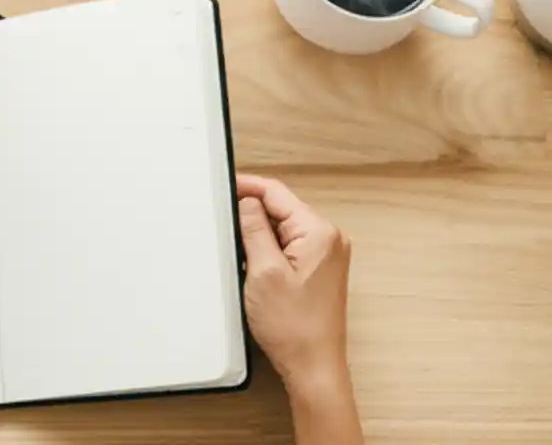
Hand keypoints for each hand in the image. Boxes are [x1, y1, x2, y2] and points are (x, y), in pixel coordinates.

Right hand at [235, 175, 360, 444]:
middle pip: (281, 209)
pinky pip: (288, 246)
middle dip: (250, 212)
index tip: (223, 186)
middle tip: (222, 220)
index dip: (246, 186)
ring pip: (282, 228)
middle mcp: (329, 239)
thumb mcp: (263, 271)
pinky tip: (252, 264)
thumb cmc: (294, 327)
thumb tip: (246, 200)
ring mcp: (326, 255)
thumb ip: (254, 229)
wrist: (313, 366)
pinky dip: (267, 249)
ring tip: (237, 248)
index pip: (277, 193)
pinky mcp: (318, 271)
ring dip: (258, 233)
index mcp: (319, 233)